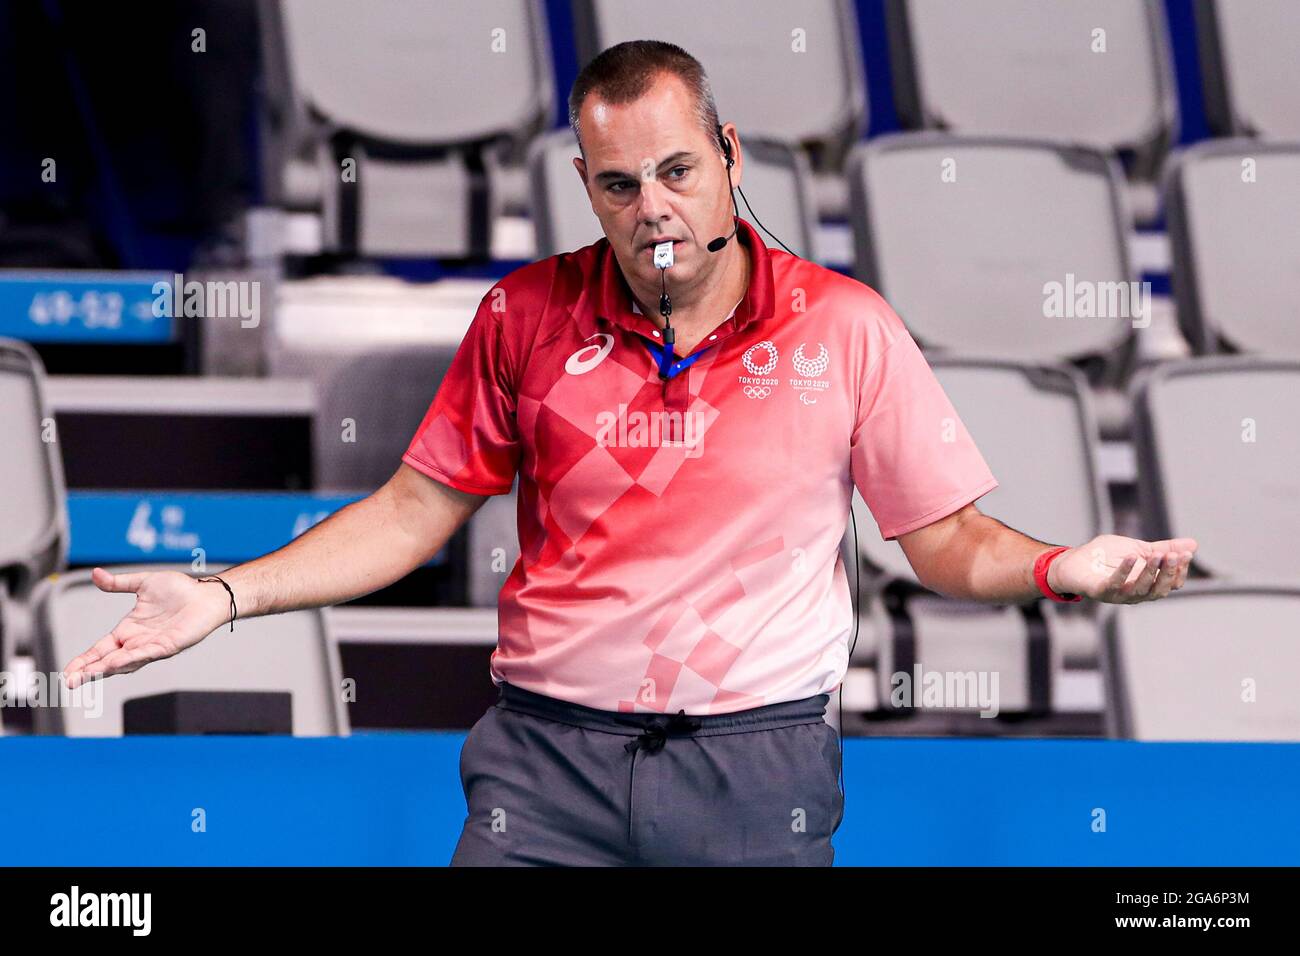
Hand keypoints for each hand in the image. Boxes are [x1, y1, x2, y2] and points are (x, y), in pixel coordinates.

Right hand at [62, 568, 231, 689]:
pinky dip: (130, 659)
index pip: (100, 650)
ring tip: (86, 676)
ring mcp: (153, 646)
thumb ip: (118, 583)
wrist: (207, 594)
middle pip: (107, 661)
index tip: (67, 671)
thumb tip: (95, 574)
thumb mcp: (142, 583)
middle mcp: (138, 642)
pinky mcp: (169, 645)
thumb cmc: (180, 590)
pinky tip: (116, 664)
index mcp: (128, 630)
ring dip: (105, 669)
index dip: (83, 661)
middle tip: (69, 682)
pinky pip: (147, 654)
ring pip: (124, 662)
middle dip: (88, 672)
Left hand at [1047, 534, 1196, 604]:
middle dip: (1168, 573)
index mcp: (1147, 584)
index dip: (1179, 571)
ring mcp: (1117, 595)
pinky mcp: (1099, 592)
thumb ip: (1163, 548)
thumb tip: (1194, 544)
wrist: (1073, 560)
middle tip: (1174, 555)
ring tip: (1157, 556)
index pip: (1171, 583)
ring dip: (1150, 573)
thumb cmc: (1105, 556)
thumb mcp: (1139, 548)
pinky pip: (1114, 585)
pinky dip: (1124, 572)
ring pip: (1140, 589)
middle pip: (1159, 589)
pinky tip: (1131, 557)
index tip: (1185, 554)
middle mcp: (1135, 594)